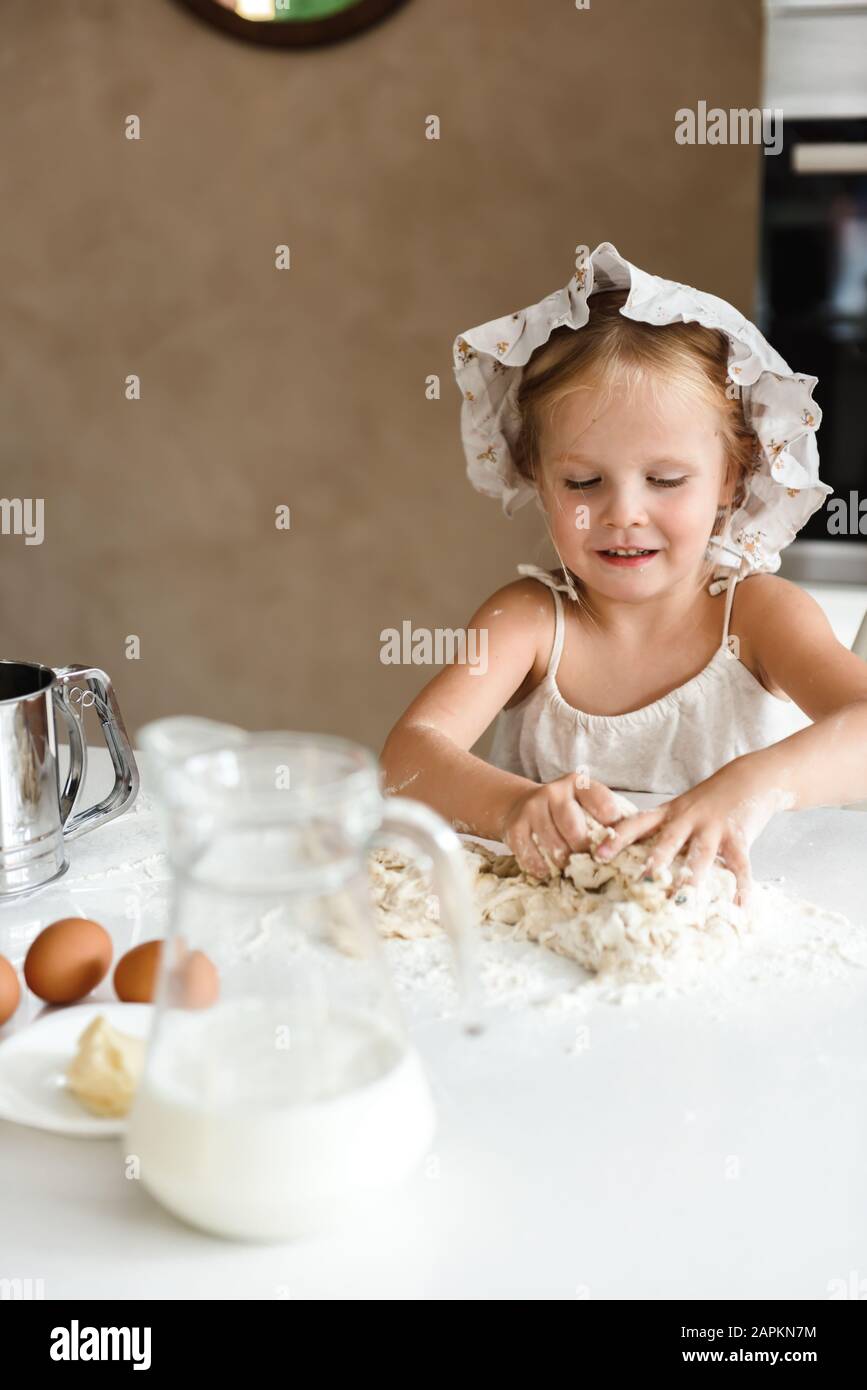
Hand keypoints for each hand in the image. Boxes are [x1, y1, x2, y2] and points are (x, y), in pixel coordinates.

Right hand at [500, 776, 627, 878]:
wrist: (524, 805)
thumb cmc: (569, 811)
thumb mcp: (589, 805)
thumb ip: (611, 820)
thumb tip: (638, 844)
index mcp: (579, 784)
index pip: (602, 802)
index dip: (611, 826)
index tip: (613, 841)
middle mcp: (554, 792)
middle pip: (574, 829)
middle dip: (585, 851)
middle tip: (590, 862)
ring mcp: (532, 808)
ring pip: (553, 847)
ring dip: (565, 864)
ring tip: (571, 868)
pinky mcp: (515, 827)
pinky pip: (531, 857)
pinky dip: (543, 870)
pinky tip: (550, 870)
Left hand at [591, 760, 786, 909]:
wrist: (750, 777)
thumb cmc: (709, 800)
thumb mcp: (681, 810)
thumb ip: (662, 831)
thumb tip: (638, 864)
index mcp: (669, 813)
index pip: (638, 823)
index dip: (618, 837)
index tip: (599, 854)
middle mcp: (688, 819)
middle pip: (667, 841)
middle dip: (654, 862)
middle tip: (640, 884)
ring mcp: (713, 828)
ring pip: (700, 856)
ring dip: (692, 881)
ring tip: (683, 904)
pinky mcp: (739, 837)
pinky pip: (740, 866)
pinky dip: (742, 889)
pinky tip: (741, 909)